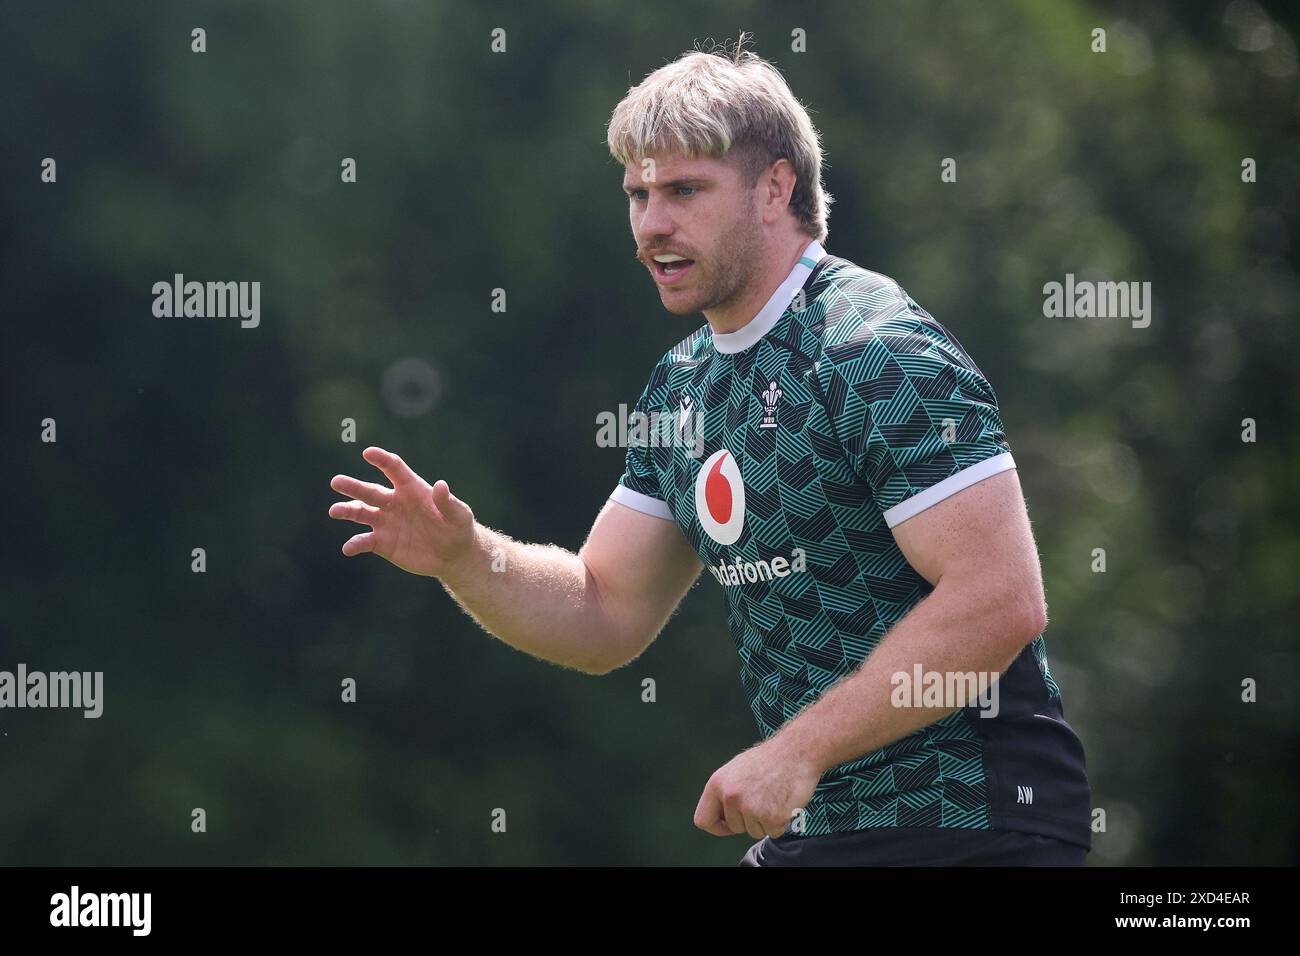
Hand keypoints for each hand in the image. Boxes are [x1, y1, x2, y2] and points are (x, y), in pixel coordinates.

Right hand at [328, 446, 476, 577]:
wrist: (453, 555)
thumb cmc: (458, 528)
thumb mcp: (459, 515)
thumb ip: (448, 502)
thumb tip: (441, 485)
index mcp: (411, 488)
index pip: (394, 469)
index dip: (382, 460)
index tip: (368, 453)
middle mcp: (394, 502)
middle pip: (370, 491)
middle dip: (353, 487)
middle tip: (336, 482)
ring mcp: (386, 522)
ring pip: (361, 513)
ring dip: (347, 511)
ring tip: (334, 510)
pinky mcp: (383, 543)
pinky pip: (365, 541)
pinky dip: (355, 544)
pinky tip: (348, 548)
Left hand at [693, 736, 822, 839]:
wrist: (797, 750)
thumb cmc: (768, 760)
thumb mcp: (735, 770)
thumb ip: (724, 792)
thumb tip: (718, 816)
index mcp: (717, 784)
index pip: (703, 820)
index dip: (717, 826)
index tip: (728, 825)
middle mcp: (731, 796)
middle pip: (734, 828)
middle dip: (748, 820)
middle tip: (763, 798)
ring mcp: (751, 808)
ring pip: (754, 831)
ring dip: (765, 821)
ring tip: (773, 796)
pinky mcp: (772, 817)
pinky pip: (773, 833)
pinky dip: (781, 823)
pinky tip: (784, 802)